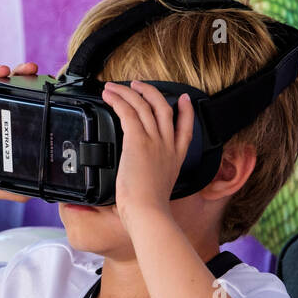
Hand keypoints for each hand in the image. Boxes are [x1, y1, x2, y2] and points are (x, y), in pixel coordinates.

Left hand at [102, 80, 192, 228]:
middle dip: (150, 92)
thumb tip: (139, 179)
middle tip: (137, 85)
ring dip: (127, 92)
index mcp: (175, 158)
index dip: (186, 111)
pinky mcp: (138, 141)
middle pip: (163, 108)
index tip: (184, 99)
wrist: (148, 212)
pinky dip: (119, 100)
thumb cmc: (148, 209)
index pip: (186, 128)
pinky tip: (110, 96)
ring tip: (114, 87)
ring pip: (143, 106)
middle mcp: (167, 145)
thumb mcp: (157, 190)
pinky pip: (129, 112)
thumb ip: (153, 178)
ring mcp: (154, 141)